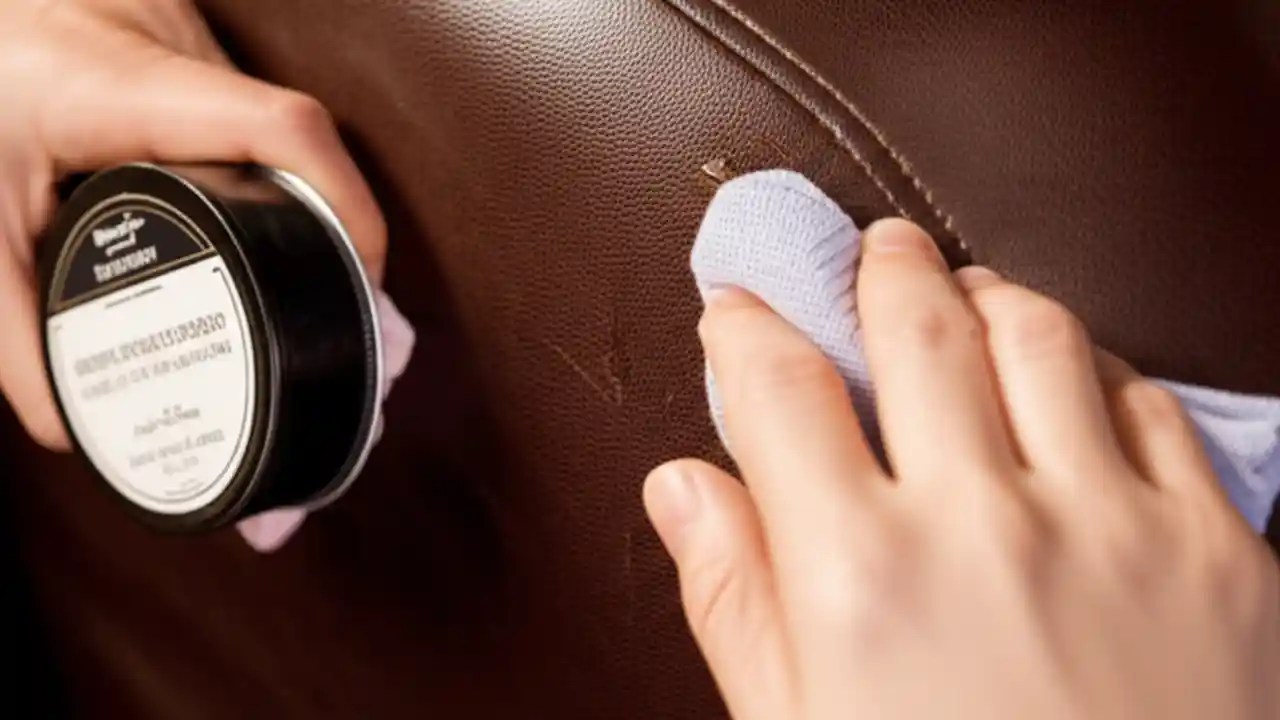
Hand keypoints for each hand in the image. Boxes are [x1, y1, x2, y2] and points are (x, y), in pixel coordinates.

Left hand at [0, 0, 384, 449]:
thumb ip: (11, 332)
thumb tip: (70, 426)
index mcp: (122, 90)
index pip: (281, 130)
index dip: (346, 203)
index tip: (363, 278)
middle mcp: (174, 59)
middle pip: (300, 150)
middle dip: (337, 234)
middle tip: (348, 315)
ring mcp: (190, 51)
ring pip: (284, 140)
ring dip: (308, 208)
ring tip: (320, 285)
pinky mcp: (190, 57)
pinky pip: (256, 129)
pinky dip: (271, 183)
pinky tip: (267, 229)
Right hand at [645, 218, 1279, 718]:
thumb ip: (736, 603)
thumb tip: (683, 488)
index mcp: (858, 578)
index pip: (778, 390)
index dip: (746, 328)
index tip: (738, 308)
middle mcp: (983, 525)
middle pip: (915, 328)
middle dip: (879, 268)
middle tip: (869, 248)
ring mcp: (1111, 527)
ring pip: (1039, 335)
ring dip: (989, 293)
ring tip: (968, 290)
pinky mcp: (1218, 552)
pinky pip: (1154, 406)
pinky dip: (1102, 370)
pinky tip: (1076, 381)